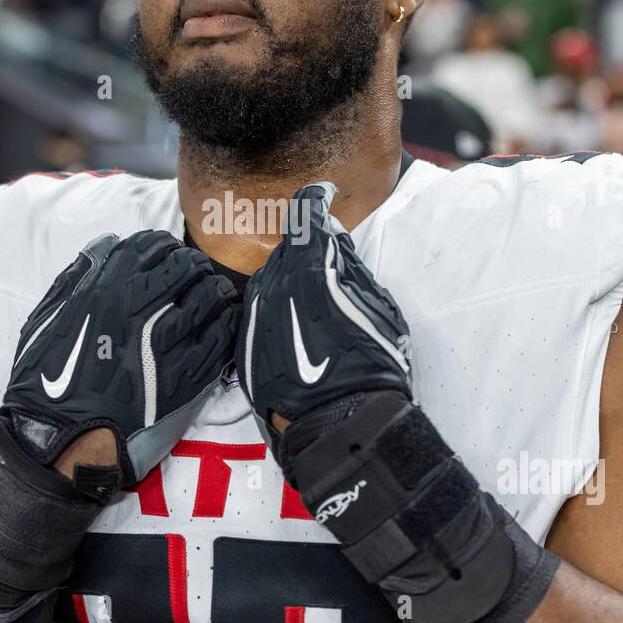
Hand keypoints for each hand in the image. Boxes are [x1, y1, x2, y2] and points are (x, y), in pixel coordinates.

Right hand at [2, 230, 240, 487]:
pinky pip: (220, 341)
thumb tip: (106, 247)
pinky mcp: (186, 377)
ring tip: (216, 295)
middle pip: (186, 267)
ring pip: (210, 299)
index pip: (150, 246)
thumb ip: (77, 278)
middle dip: (193, 266)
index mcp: (104, 290)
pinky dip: (226, 326)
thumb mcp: (46, 318)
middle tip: (195, 275)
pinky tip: (223, 324)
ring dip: (216, 292)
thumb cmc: (46, 381)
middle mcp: (139, 310)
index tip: (169, 255)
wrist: (60, 438)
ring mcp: (166, 344)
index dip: (164, 247)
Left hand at [235, 181, 411, 471]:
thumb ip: (348, 265)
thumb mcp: (377, 306)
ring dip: (292, 282)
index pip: (305, 212)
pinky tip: (301, 333)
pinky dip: (279, 310)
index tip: (326, 194)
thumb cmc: (370, 365)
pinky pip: (261, 312)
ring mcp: (253, 315)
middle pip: (288, 249)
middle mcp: (271, 283)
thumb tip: (331, 237)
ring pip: (271, 280)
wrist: (338, 428)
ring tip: (321, 311)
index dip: (317, 196)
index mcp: (306, 266)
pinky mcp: (244, 343)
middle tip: (335, 272)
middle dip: (310, 252)